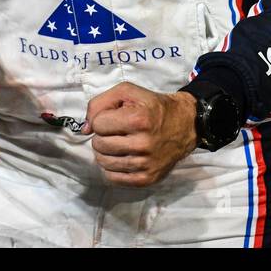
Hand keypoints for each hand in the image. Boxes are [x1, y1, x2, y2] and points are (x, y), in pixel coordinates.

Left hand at [82, 83, 196, 186]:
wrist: (185, 125)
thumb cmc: (152, 106)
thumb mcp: (127, 92)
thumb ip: (99, 104)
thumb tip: (84, 129)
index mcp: (138, 120)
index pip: (98, 125)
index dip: (103, 119)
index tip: (115, 118)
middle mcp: (143, 144)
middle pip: (99, 144)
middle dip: (103, 136)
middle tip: (116, 132)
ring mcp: (145, 164)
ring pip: (103, 162)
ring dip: (105, 152)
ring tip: (118, 144)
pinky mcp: (146, 179)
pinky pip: (113, 178)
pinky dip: (112, 168)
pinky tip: (122, 157)